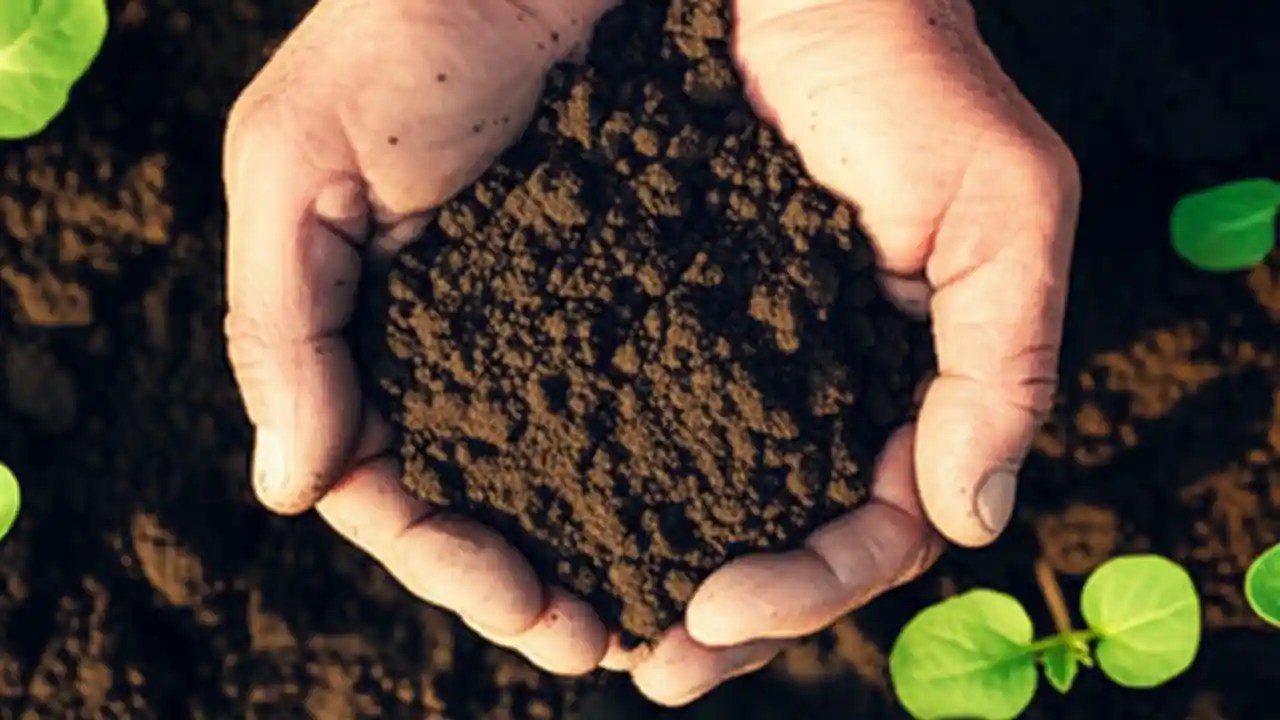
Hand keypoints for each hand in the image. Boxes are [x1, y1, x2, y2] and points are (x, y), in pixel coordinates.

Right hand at [222, 0, 617, 675]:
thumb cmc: (400, 28)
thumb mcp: (296, 159)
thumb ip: (282, 323)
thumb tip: (289, 491)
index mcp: (369, 332)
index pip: (390, 483)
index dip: (451, 561)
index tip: (529, 612)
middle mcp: (456, 342)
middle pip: (482, 499)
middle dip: (532, 582)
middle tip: (607, 640)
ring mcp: (540, 318)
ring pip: (558, 465)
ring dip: (600, 545)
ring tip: (659, 612)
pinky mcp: (620, 281)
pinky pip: (634, 393)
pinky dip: (659, 462)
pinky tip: (704, 506)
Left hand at [619, 0, 1079, 704]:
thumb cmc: (914, 72)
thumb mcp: (1001, 205)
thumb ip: (1006, 362)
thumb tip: (973, 522)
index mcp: (897, 384)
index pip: (872, 526)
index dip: (807, 587)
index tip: (718, 613)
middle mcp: (810, 388)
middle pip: (774, 537)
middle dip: (718, 619)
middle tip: (648, 667)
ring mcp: (728, 356)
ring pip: (696, 497)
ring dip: (645, 570)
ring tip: (581, 627)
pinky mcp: (648, 311)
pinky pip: (621, 413)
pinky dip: (591, 476)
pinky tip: (542, 517)